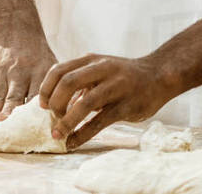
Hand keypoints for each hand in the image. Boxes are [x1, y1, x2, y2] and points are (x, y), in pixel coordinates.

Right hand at [0, 35, 56, 131]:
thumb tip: (67, 118)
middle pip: (14, 97)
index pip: (38, 94)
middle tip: (7, 128)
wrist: (18, 35)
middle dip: (10, 113)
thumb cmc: (39, 59)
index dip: (36, 112)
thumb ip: (59, 90)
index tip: (36, 129)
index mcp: (39, 72)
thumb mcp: (53, 67)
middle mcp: (19, 73)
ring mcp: (1, 74)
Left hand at [38, 54, 176, 149]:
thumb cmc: (124, 75)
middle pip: (67, 82)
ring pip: (84, 103)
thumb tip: (55, 100)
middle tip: (52, 118)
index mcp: (91, 60)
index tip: (42, 104)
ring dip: (67, 121)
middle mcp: (101, 70)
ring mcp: (115, 87)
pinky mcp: (126, 106)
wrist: (159, 75)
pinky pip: (100, 122)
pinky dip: (83, 134)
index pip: (59, 70)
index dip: (46, 88)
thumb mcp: (100, 68)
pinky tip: (73, 142)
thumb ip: (80, 80)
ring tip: (57, 135)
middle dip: (54, 103)